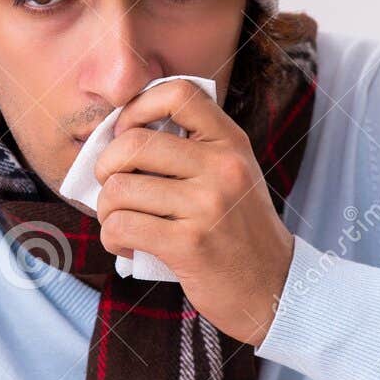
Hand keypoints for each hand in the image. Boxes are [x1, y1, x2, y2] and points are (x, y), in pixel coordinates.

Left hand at [93, 79, 295, 344]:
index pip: (178, 93)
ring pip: (119, 189)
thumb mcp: (233, 174)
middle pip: (133, 143)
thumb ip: (194, 147)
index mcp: (230, 142)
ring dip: (106, 210)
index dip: (137, 107)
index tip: (126, 134)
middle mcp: (222, 167)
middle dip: (105, 166)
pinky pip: (122, 226)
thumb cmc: (240, 229)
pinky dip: (112, 237)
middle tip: (111, 186)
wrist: (274, 287)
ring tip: (122, 222)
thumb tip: (121, 132)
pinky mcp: (189, 245)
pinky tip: (128, 245)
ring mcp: (207, 206)